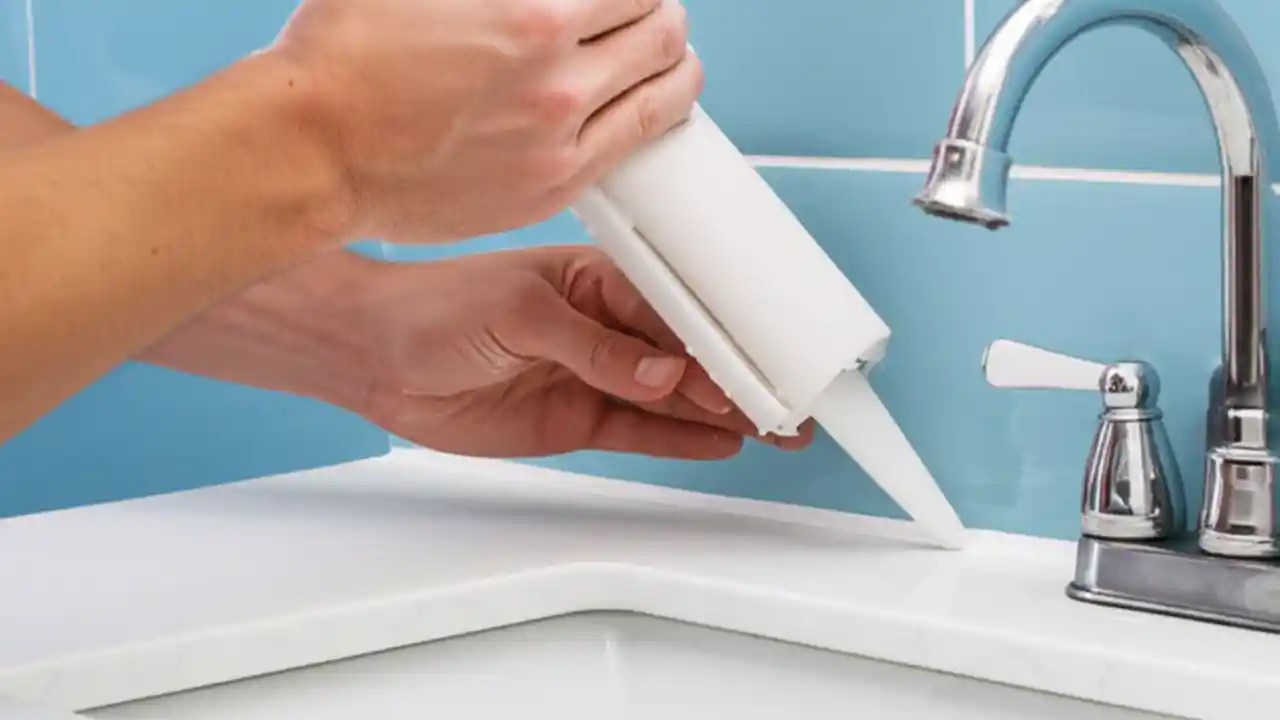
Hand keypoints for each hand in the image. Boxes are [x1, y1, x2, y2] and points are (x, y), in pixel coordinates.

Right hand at [272, 0, 702, 244]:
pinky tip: (637, 112)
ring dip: (674, 71)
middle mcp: (559, 78)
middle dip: (663, 18)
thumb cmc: (347, 57)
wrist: (313, 147)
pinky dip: (649, 123)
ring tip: (665, 65)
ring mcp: (558, 141)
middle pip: (664, 34)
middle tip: (653, 18)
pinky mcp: (548, 191)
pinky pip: (630, 152)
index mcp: (535, 11)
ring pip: (665, 96)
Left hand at [349, 247, 815, 458]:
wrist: (372, 355)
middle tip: (791, 401)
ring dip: (725, 411)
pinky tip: (723, 441)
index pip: (677, 309)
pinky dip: (681, 439)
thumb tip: (658, 372)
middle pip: (688, 356)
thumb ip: (592, 346)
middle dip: (741, 376)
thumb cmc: (432, 306)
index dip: (723, 334)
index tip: (764, 356)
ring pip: (673, 399)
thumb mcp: (518, 311)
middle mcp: (603, 329)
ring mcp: (592, 376)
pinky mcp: (575, 419)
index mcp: (596, 282)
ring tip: (778, 426)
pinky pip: (641, 432)